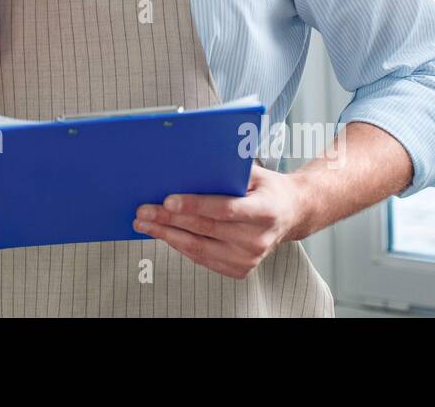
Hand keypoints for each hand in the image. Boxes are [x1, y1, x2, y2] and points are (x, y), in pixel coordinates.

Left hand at [132, 164, 310, 278]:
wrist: (291, 215)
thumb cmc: (267, 189)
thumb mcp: (252, 172)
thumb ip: (225, 170)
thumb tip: (187, 164)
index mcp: (265, 211)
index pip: (224, 210)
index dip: (194, 205)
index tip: (168, 200)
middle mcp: (258, 239)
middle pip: (205, 229)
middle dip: (169, 219)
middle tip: (144, 211)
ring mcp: (249, 258)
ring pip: (198, 247)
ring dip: (166, 235)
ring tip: (144, 224)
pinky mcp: (239, 269)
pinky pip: (202, 258)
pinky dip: (179, 245)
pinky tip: (163, 234)